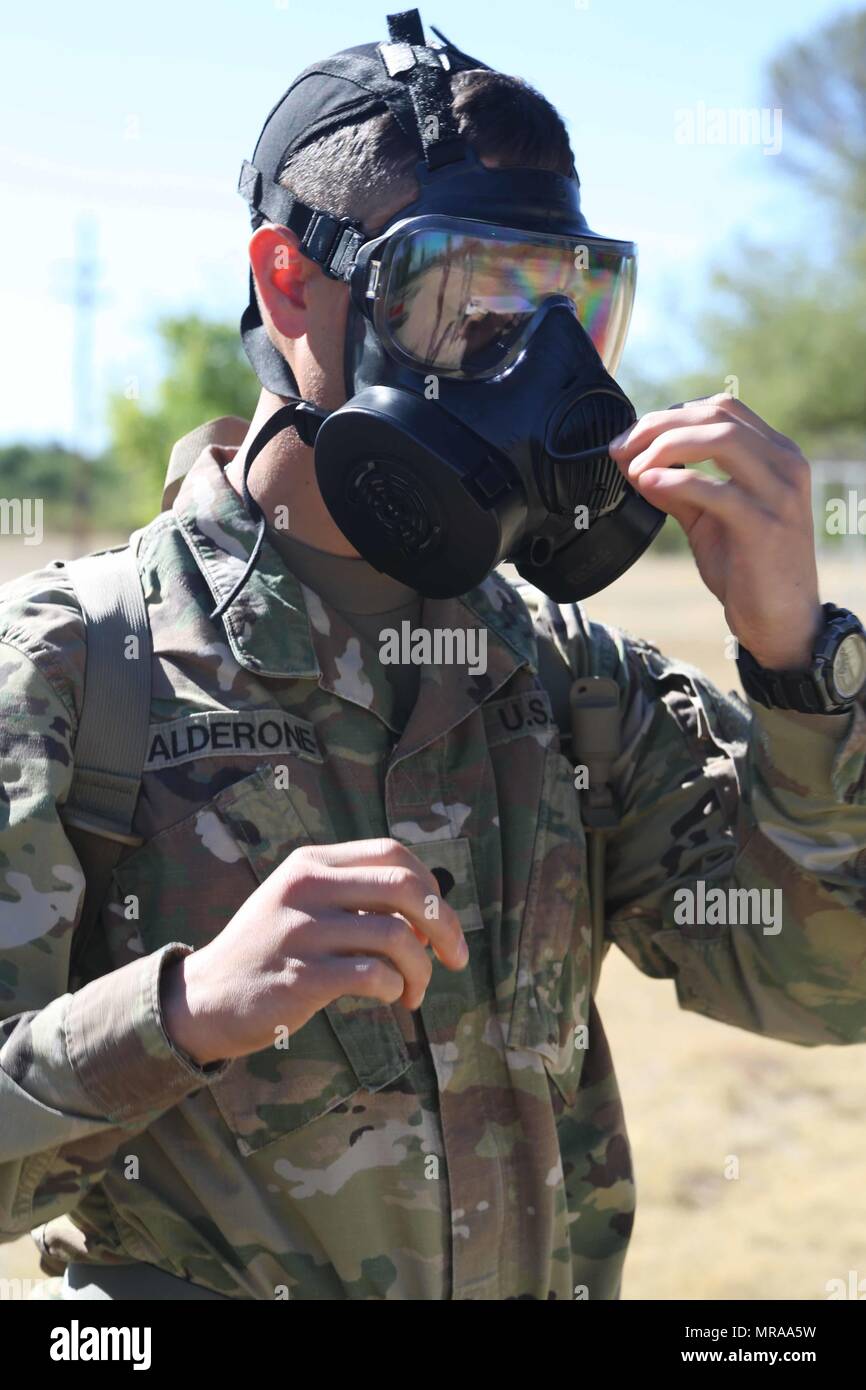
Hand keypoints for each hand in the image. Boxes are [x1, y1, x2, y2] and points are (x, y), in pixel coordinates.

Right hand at [161, 838, 468, 1065]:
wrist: (205, 999)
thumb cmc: (270, 953)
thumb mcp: (303, 904)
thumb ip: (357, 898)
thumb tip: (432, 912)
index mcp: (311, 862)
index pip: (392, 853)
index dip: (432, 886)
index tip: (443, 923)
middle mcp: (305, 887)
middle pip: (404, 887)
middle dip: (445, 925)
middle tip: (456, 958)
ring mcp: (300, 931)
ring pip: (396, 936)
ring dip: (421, 969)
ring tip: (414, 992)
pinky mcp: (300, 977)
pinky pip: (373, 975)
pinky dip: (395, 988)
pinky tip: (392, 999)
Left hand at [610, 393, 822, 669]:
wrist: (780, 621)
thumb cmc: (747, 568)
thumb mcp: (707, 518)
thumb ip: (676, 487)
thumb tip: (631, 462)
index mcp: (776, 454)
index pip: (722, 407)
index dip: (670, 414)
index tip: (631, 436)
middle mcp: (785, 464)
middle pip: (717, 416)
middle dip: (660, 426)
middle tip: (621, 448)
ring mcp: (779, 493)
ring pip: (721, 439)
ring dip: (666, 446)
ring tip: (634, 468)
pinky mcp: (764, 525)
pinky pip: (716, 489)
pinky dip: (676, 482)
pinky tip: (649, 486)